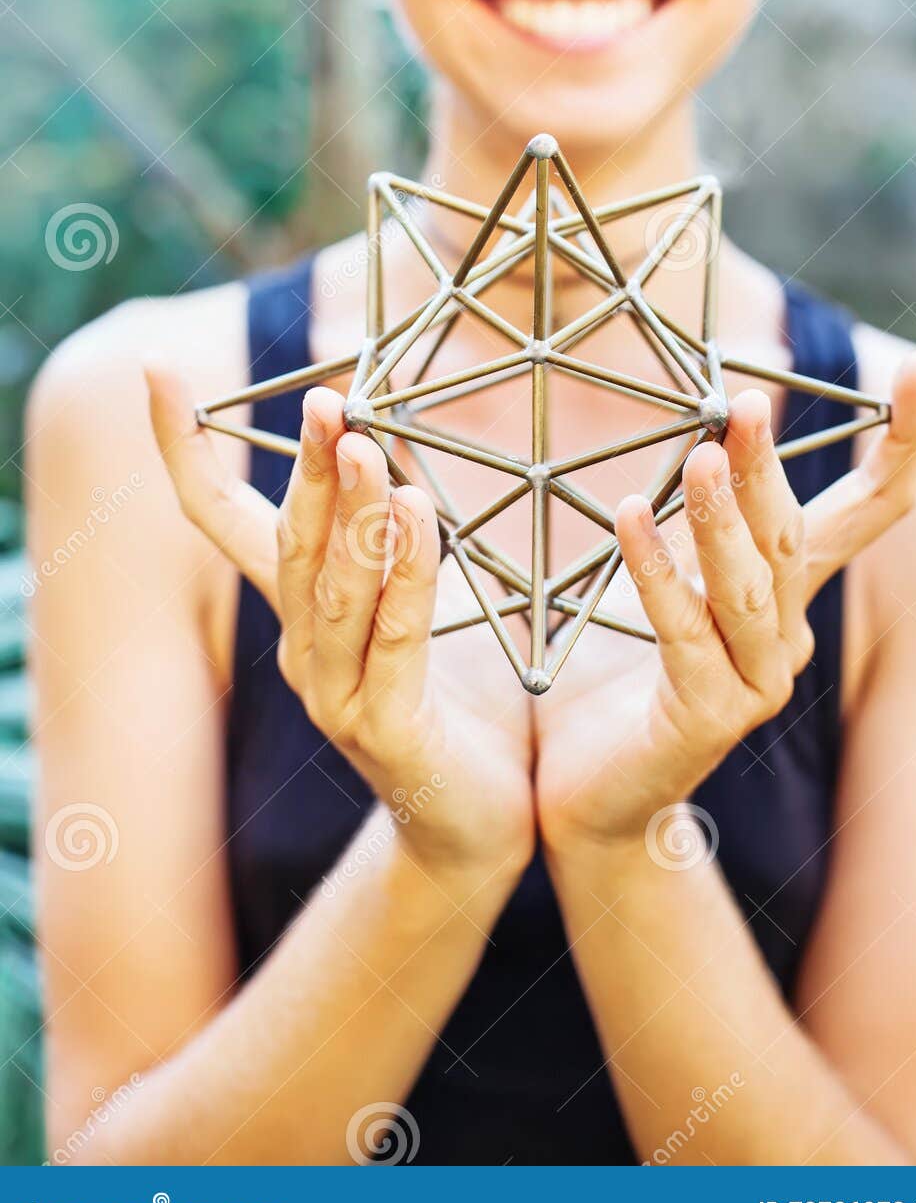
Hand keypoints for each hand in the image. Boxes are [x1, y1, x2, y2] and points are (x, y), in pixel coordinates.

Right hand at [146, 372, 534, 876]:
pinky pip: (396, 635)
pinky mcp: (387, 726)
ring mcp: (335, 693)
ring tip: (362, 442)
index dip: (184, 450)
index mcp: (297, 613)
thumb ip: (385, 541)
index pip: (223, 520)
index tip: (157, 374)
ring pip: (333, 587)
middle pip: (287, 541)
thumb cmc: (448, 704)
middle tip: (321, 397)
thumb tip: (383, 444)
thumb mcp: (403, 608)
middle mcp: (300, 649)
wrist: (470, 828)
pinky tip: (417, 513)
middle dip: (303, 466)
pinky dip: (406, 570)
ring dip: (348, 511)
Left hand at [534, 353, 915, 852]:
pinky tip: (628, 517)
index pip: (866, 512)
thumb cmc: (622, 676)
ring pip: (748, 585)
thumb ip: (698, 523)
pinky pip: (681, 630)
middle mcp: (788, 636)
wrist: (591, 792)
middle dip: (772, 467)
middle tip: (748, 404)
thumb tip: (712, 431)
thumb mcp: (672, 581)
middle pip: (792, 537)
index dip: (900, 444)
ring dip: (724, 517)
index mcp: (789, 594)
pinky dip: (655, 570)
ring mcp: (756, 681)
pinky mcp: (709, 715)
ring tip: (702, 457)